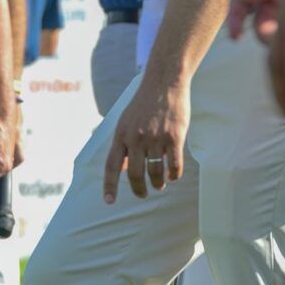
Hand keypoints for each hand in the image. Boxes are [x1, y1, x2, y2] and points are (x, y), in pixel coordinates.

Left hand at [103, 73, 189, 203]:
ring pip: (156, 172)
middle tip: (143, 194)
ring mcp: (156, 138)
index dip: (110, 185)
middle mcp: (136, 138)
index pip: (112, 165)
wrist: (165, 83)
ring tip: (159, 185)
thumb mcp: (126, 121)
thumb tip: (123, 167)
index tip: (109, 201)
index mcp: (121, 135)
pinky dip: (173, 175)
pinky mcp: (174, 137)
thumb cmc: (144, 103)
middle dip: (139, 189)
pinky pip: (174, 165)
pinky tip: (172, 176)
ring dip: (158, 183)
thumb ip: (123, 144)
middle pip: (136, 174)